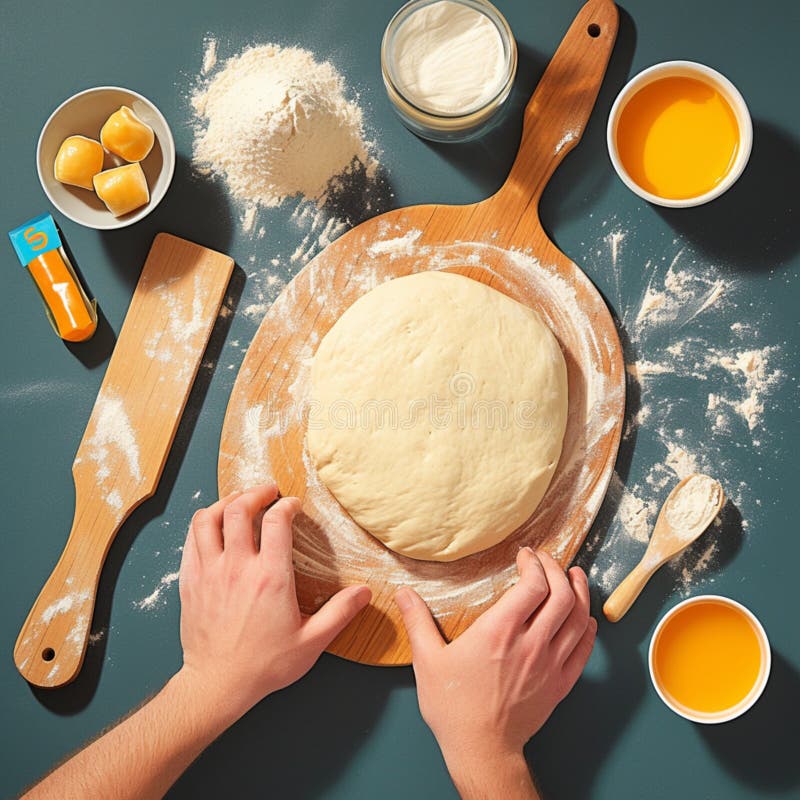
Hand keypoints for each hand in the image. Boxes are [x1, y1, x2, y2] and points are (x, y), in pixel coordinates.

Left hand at [177, 484, 370, 721]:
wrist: (216, 685)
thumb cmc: (264, 665)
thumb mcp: (311, 642)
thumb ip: (340, 613)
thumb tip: (365, 592)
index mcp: (270, 577)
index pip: (276, 521)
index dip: (286, 505)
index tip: (293, 505)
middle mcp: (237, 567)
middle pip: (238, 509)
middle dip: (255, 493)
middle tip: (267, 492)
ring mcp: (209, 572)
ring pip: (208, 518)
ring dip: (225, 502)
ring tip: (238, 500)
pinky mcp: (190, 581)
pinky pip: (191, 540)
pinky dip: (203, 525)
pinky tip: (214, 527)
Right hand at [395, 548, 595, 791]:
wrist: (481, 751)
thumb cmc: (454, 708)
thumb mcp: (427, 660)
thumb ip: (418, 622)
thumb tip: (403, 594)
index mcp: (499, 632)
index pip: (533, 585)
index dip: (534, 564)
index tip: (526, 555)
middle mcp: (530, 644)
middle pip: (560, 595)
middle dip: (556, 570)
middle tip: (546, 561)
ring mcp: (549, 664)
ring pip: (578, 618)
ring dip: (578, 592)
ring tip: (573, 575)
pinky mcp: (560, 684)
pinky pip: (584, 650)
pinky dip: (588, 628)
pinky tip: (585, 617)